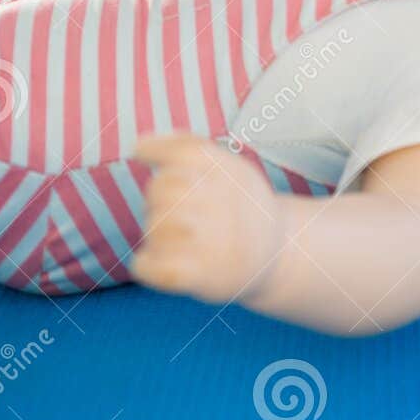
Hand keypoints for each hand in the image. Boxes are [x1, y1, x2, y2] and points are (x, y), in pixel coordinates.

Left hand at [130, 134, 283, 303]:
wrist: (278, 254)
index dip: (155, 150)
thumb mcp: (231, 167)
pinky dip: (146, 265)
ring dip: (157, 234)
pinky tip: (163, 262)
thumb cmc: (241, 207)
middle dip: (157, 198)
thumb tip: (140, 144)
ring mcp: (212, 240)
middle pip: (159, 187)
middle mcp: (222, 201)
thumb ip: (188, 147)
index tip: (141, 152)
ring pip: (153, 227)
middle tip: (177, 211)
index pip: (181, 152)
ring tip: (182, 240)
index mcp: (230, 171)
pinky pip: (147, 266)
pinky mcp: (200, 275)